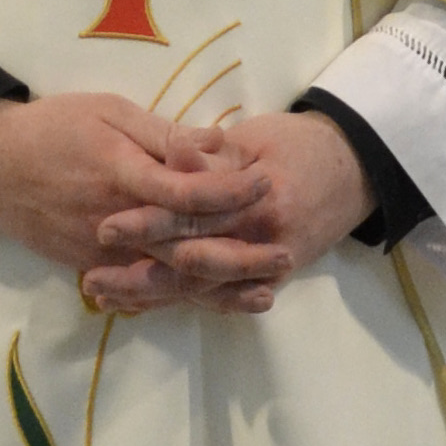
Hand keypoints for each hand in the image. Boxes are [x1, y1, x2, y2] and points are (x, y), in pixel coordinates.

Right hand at [0, 93, 271, 274]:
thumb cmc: (54, 126)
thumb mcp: (108, 110)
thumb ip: (163, 133)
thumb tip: (218, 144)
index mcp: (122, 174)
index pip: (188, 194)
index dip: (231, 191)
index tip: (267, 181)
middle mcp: (116, 223)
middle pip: (188, 248)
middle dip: (240, 253)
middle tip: (288, 252)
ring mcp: (102, 253)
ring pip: (170, 278)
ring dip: (220, 288)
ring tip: (267, 293)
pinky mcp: (92, 268)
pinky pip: (144, 288)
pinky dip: (182, 296)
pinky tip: (215, 301)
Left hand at [80, 110, 372, 315]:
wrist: (355, 169)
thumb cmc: (300, 144)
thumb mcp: (257, 139)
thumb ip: (214, 154)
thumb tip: (172, 152)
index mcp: (259, 203)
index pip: (194, 216)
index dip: (149, 222)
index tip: (106, 225)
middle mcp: (262, 245)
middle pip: (191, 266)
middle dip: (139, 273)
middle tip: (90, 277)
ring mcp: (266, 270)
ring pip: (200, 291)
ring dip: (150, 296)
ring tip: (102, 297)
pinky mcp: (265, 280)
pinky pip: (216, 297)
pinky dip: (178, 302)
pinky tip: (140, 307)